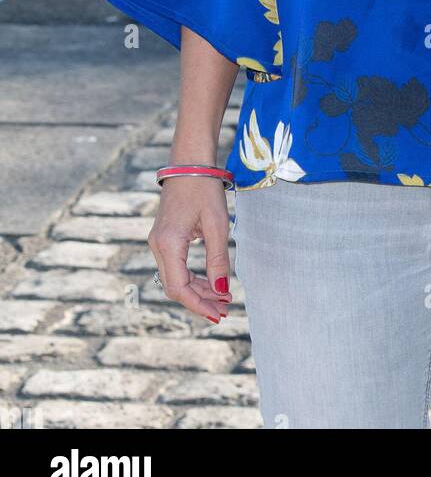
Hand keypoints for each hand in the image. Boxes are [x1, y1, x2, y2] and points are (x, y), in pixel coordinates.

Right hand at [148, 176, 233, 323]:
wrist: (189, 163)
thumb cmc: (204, 188)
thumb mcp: (217, 224)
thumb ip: (218, 259)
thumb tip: (222, 291)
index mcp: (168, 243)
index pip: (179, 288)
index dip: (198, 305)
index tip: (219, 314)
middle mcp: (158, 246)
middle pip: (175, 287)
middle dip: (200, 301)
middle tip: (225, 310)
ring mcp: (159, 242)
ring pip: (175, 278)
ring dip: (198, 291)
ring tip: (223, 299)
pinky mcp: (165, 238)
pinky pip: (176, 267)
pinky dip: (193, 278)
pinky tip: (211, 283)